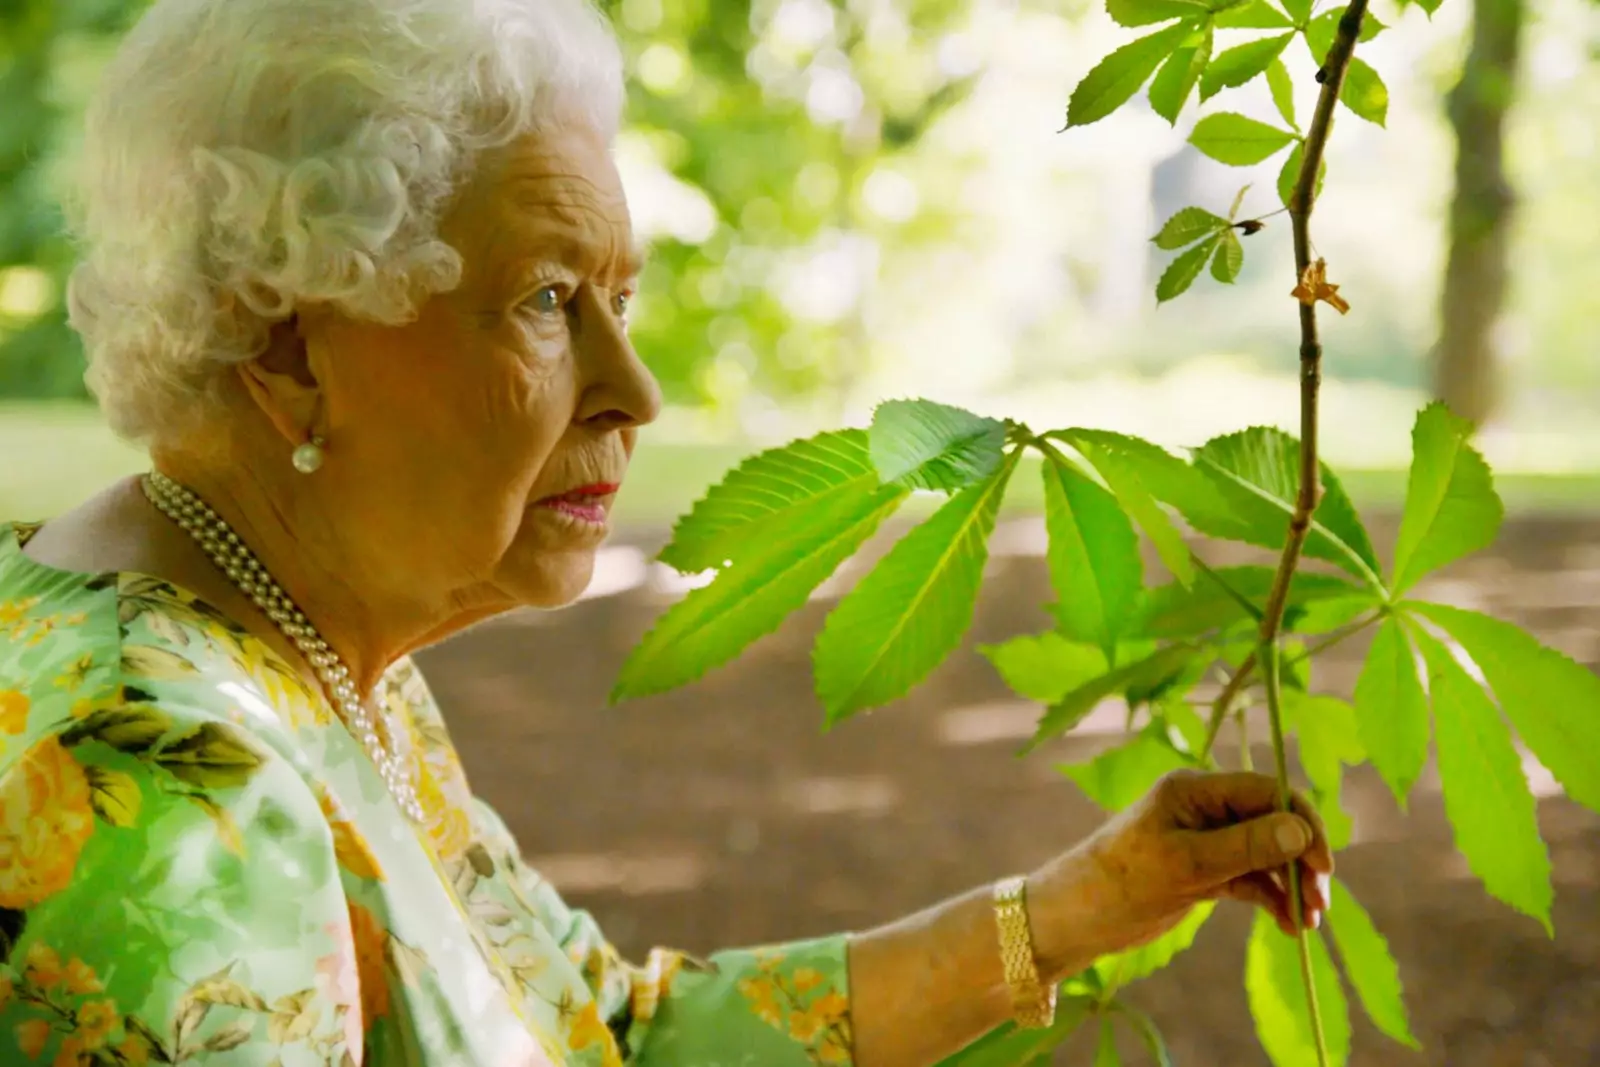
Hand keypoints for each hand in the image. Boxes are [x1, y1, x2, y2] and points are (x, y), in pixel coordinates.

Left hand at [1026, 770, 1334, 977]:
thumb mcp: (1187, 865)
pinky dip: (1272, 899)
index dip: (1302, 823)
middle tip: (1319, 904)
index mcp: (1195, 789)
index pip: (1268, 791)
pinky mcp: (1204, 872)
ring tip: (1307, 924)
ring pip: (1266, 855)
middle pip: (1273, 823)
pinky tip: (1288, 926)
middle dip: (1301, 860)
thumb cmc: (1122, 882)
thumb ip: (1245, 846)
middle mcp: (1205, 809)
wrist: (1077, 918)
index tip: (1323, 865)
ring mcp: (1206, 841)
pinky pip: (1251, 879)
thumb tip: (1300, 829)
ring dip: (1291, 885)